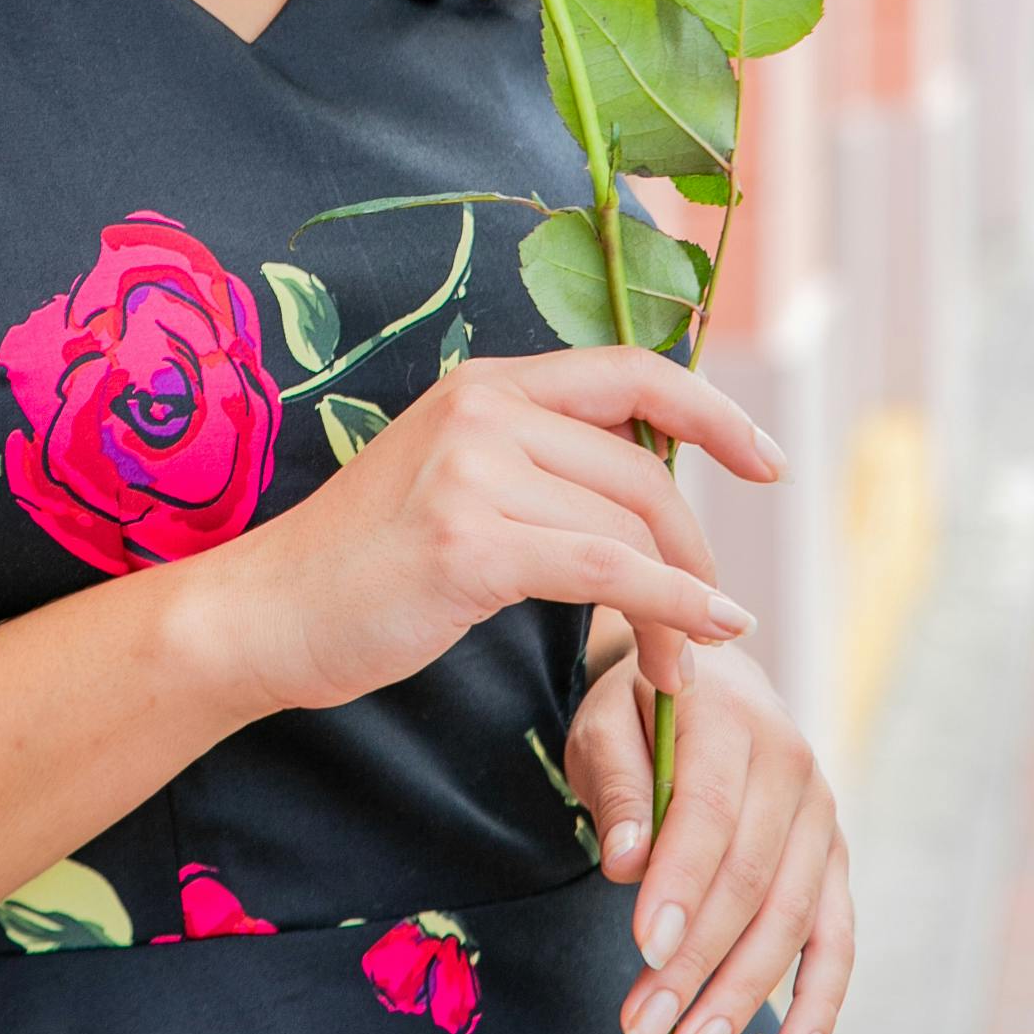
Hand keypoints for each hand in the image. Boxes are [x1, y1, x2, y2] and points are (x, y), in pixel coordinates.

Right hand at [205, 350, 784, 716]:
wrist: (267, 611)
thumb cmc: (366, 564)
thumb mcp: (455, 480)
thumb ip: (539, 464)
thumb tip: (648, 483)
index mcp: (485, 382)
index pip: (632, 370)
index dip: (713, 409)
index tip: (767, 457)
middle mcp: (483, 407)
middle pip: (644, 467)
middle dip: (697, 547)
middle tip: (714, 614)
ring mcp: (474, 470)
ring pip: (631, 524)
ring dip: (683, 601)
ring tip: (686, 663)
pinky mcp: (469, 543)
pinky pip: (606, 570)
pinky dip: (670, 608)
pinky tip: (696, 641)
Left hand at [563, 642, 852, 1033]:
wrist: (708, 686)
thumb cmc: (641, 713)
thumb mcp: (605, 726)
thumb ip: (618, 786)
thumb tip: (627, 863)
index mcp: (733, 720)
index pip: (709, 813)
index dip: (681, 884)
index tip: (645, 949)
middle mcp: (794, 767)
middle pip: (751, 880)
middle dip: (697, 963)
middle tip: (642, 1029)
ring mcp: (823, 817)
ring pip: (792, 921)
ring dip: (742, 996)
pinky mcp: (834, 860)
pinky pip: (837, 939)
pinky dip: (820, 1003)